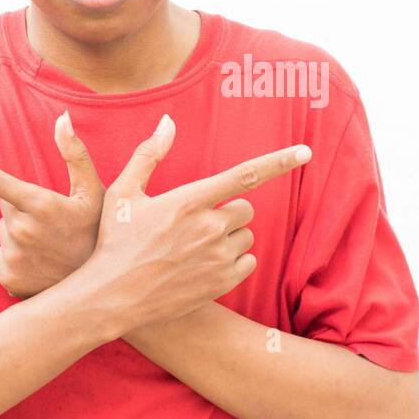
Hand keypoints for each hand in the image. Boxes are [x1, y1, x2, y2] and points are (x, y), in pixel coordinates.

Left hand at [0, 111, 104, 297]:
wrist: (99, 286)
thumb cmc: (99, 231)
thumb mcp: (94, 191)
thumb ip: (75, 153)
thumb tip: (62, 117)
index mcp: (39, 204)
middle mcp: (21, 229)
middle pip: (3, 205)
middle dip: (22, 208)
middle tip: (52, 222)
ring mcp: (14, 256)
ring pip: (4, 231)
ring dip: (22, 233)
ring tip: (50, 244)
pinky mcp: (8, 278)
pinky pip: (1, 256)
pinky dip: (18, 257)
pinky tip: (41, 262)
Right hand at [86, 112, 311, 337]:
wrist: (113, 297)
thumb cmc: (115, 242)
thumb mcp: (124, 193)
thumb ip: (149, 154)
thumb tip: (168, 121)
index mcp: (189, 200)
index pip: (245, 175)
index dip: (279, 162)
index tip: (305, 152)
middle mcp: (209, 227)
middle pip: (245, 209)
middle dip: (228, 212)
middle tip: (196, 224)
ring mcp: (218, 257)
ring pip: (246, 236)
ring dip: (230, 238)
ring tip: (194, 248)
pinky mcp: (222, 282)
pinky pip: (248, 262)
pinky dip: (233, 261)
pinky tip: (203, 265)